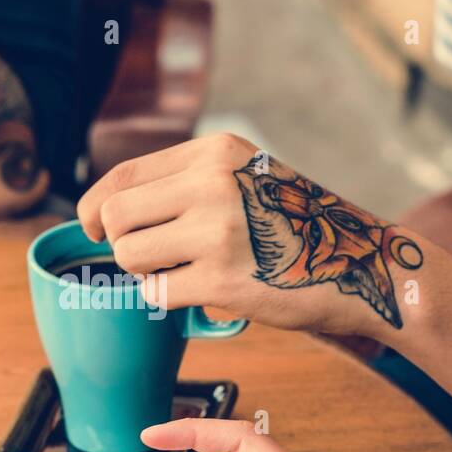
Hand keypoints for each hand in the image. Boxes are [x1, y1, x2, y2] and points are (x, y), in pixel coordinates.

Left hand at [76, 133, 425, 337]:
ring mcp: (216, 232)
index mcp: (215, 152)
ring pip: (130, 257)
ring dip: (146, 273)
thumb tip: (107, 209)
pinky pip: (157, 294)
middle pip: (115, 217)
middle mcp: (212, 184)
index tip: (93, 228)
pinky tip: (202, 293)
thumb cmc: (297, 226)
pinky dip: (170, 299)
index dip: (94, 207)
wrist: (358, 263)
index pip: (123, 176)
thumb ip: (186, 181)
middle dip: (120, 243)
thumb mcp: (246, 175)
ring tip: (183, 272)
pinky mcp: (221, 281)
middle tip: (147, 257)